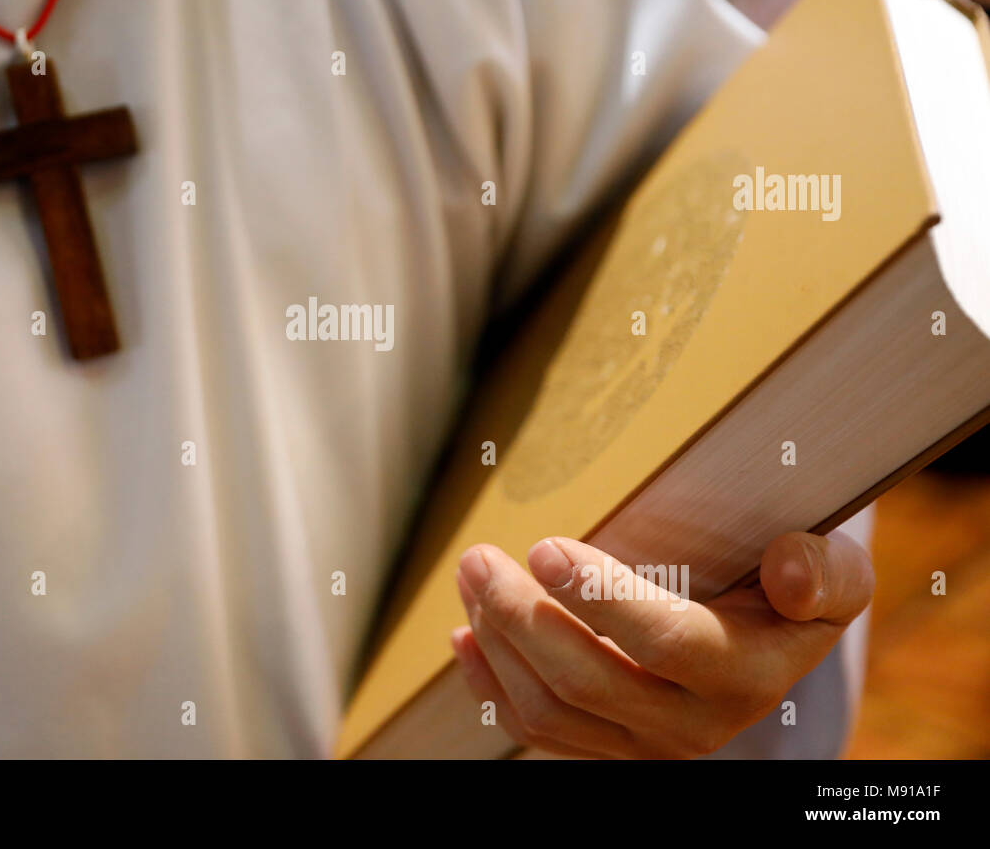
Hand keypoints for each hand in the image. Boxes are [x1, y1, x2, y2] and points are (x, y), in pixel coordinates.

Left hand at [451, 531, 873, 757]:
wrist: (767, 647)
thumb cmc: (788, 595)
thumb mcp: (830, 576)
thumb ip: (826, 572)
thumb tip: (789, 566)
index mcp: (745, 675)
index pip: (664, 642)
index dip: (599, 598)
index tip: (545, 547)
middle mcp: (693, 726)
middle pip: (585, 681)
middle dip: (519, 616)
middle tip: (479, 558)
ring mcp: (643, 746)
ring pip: (548, 711)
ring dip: (497, 643)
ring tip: (472, 577)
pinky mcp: (606, 750)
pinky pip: (536, 733)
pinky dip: (490, 686)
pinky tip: (466, 635)